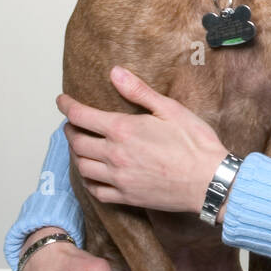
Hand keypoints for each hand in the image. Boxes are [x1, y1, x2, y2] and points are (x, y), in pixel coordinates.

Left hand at [56, 66, 228, 214]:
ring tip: (80, 146)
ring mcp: (119, 178)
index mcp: (123, 130)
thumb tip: (115, 73)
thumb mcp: (170, 109)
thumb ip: (139, 91)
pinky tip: (92, 174)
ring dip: (77, 154)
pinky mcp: (127, 197)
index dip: (67, 106)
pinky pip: (96, 191)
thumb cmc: (195, 144)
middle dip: (70, 130)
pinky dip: (88, 181)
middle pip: (77, 142)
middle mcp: (114, 155)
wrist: (209, 181)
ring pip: (82, 167)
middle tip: (73, 124)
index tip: (61, 101)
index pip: (82, 116)